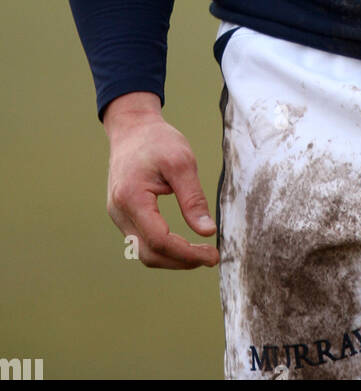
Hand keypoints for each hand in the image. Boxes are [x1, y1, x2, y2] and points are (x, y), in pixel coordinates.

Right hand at [104, 92, 219, 269]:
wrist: (132, 128)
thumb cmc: (157, 140)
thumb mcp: (182, 162)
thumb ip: (193, 198)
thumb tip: (207, 232)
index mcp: (131, 198)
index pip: (159, 240)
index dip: (187, 253)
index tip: (213, 254)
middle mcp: (119, 212)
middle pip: (150, 253)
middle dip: (181, 261)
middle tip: (211, 257)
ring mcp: (118, 216)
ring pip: (144, 252)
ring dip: (172, 258)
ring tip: (200, 254)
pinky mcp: (123, 216)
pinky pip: (141, 242)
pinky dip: (163, 248)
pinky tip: (183, 244)